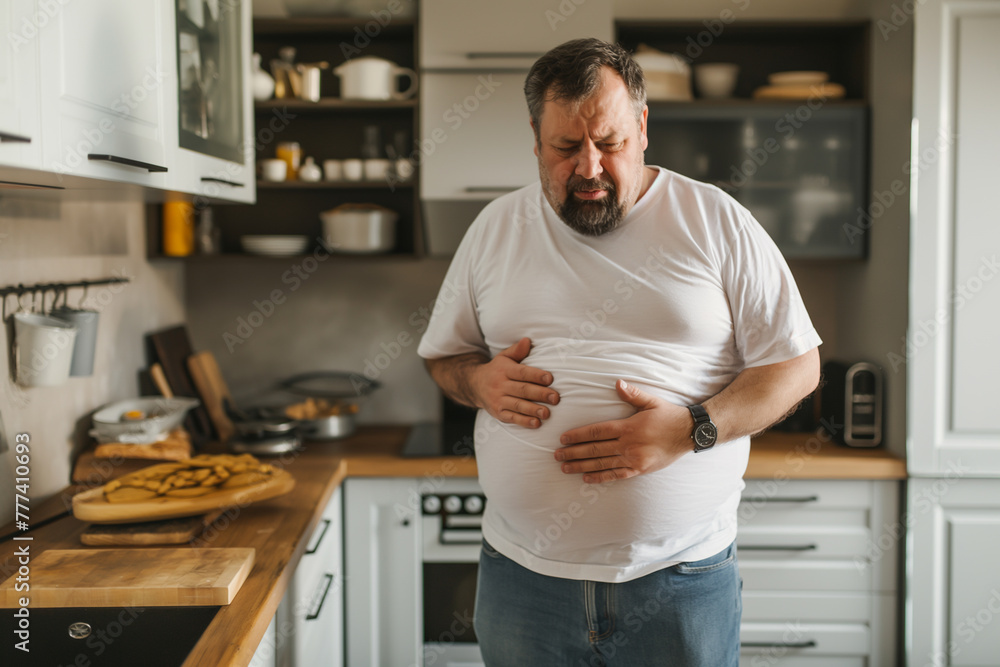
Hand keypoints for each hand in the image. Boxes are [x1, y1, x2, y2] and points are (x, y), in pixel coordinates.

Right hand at [470, 337, 559, 428]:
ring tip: (547, 413)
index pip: (522, 373)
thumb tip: (528, 341)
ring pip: (517, 405)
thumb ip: (517, 350)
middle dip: (540, 394)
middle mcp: (500, 385)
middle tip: (556, 398)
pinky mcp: (498, 413)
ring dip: (533, 410)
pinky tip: (536, 423)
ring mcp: (498, 400)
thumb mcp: (504, 357)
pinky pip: (512, 418)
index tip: (550, 378)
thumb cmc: (497, 369)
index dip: (536, 375)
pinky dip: (524, 422)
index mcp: (504, 370)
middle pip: (522, 390)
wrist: (475, 385)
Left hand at [555, 380, 690, 482]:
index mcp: (628, 427)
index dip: (578, 435)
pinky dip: (600, 477)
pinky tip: (586, 478)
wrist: (689, 434)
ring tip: (565, 468)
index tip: (563, 438)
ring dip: (581, 466)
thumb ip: (633, 394)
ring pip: (602, 464)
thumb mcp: (651, 401)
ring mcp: (634, 459)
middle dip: (573, 452)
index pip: (597, 431)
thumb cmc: (669, 416)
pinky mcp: (639, 469)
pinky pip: (616, 475)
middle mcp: (628, 444)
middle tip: (556, 455)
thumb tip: (617, 383)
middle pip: (595, 449)